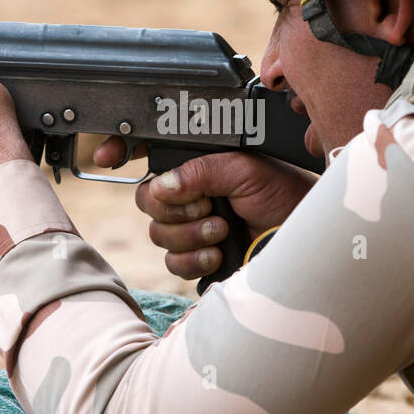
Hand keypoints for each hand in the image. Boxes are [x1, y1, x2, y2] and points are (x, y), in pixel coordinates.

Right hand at [95, 138, 315, 278]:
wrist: (307, 236)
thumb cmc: (286, 194)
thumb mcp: (245, 170)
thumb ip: (202, 171)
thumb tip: (162, 186)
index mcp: (199, 162)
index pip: (150, 152)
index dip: (123, 150)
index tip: (107, 157)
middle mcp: (191, 193)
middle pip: (148, 200)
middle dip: (176, 208)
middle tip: (208, 206)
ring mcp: (193, 226)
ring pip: (158, 234)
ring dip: (190, 234)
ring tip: (223, 228)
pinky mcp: (199, 258)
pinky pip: (172, 262)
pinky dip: (194, 259)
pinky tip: (218, 252)